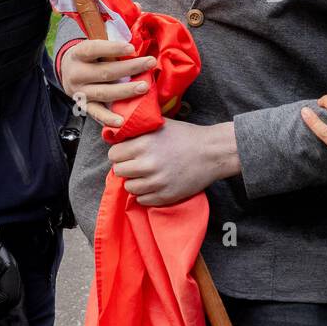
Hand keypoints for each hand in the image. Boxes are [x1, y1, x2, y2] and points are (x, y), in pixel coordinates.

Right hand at [60, 39, 154, 127]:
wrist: (67, 72)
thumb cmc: (89, 57)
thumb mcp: (93, 47)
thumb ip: (109, 48)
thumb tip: (136, 48)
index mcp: (78, 54)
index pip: (94, 49)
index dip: (112, 48)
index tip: (132, 48)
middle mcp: (76, 73)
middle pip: (105, 72)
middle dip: (130, 68)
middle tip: (150, 63)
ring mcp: (80, 92)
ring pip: (104, 93)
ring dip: (126, 91)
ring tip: (144, 87)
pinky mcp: (84, 106)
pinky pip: (96, 113)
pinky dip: (108, 118)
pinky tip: (121, 121)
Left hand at [107, 119, 237, 205]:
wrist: (212, 153)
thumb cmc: (186, 136)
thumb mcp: (161, 125)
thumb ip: (139, 129)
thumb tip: (117, 132)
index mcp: (144, 144)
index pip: (114, 154)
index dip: (120, 153)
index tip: (127, 153)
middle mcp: (148, 164)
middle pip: (119, 171)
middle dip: (126, 167)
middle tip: (136, 164)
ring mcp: (157, 182)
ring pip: (130, 187)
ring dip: (135, 181)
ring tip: (146, 175)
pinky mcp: (166, 196)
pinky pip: (142, 200)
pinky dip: (146, 194)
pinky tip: (154, 184)